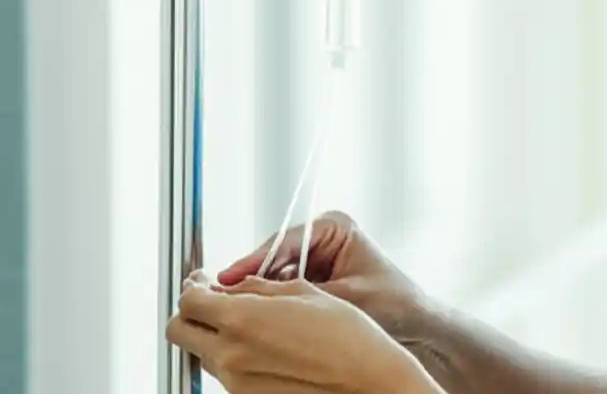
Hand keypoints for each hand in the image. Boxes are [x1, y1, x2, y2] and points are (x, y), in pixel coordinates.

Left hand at [166, 271, 441, 393]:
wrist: (369, 382)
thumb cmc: (348, 340)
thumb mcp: (305, 294)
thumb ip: (260, 288)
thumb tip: (236, 286)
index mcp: (243, 319)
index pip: (189, 299)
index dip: (193, 286)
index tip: (202, 282)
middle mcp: (231, 353)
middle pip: (179, 330)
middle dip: (190, 312)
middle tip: (210, 301)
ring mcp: (237, 382)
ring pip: (202, 353)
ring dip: (213, 336)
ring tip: (247, 326)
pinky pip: (226, 375)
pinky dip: (234, 357)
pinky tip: (264, 348)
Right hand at [220, 212, 433, 354]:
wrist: (415, 324)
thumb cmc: (395, 304)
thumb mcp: (349, 298)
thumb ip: (307, 296)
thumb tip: (266, 299)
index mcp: (334, 228)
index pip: (284, 241)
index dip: (254, 261)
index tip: (229, 277)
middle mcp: (321, 240)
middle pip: (273, 259)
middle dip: (253, 281)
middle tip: (226, 300)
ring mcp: (315, 261)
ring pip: (274, 278)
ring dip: (261, 296)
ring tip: (241, 313)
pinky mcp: (312, 283)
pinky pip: (283, 292)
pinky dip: (273, 306)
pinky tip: (259, 320)